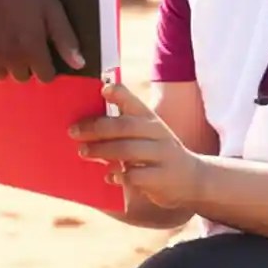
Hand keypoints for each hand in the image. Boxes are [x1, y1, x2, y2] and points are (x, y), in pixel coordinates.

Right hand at [0, 0, 84, 82]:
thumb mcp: (51, 7)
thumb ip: (65, 38)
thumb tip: (79, 65)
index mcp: (33, 49)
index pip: (45, 77)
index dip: (47, 65)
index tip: (44, 51)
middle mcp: (11, 59)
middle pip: (23, 77)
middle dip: (26, 65)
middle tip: (23, 41)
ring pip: (0, 75)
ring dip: (5, 65)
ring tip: (5, 42)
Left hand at [70, 84, 204, 208]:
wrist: (194, 179)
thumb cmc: (160, 153)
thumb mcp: (149, 134)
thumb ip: (124, 127)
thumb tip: (87, 125)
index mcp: (151, 120)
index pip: (134, 102)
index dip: (119, 93)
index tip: (102, 89)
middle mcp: (157, 133)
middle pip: (124, 126)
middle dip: (96, 128)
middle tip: (73, 131)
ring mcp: (162, 155)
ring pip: (127, 150)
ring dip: (101, 151)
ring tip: (83, 152)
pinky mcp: (162, 178)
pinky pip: (135, 176)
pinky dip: (118, 176)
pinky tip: (109, 177)